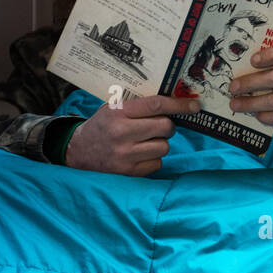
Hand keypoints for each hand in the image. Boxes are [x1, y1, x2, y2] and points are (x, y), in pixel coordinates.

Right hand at [65, 94, 199, 175]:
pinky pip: (157, 163)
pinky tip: (139, 154)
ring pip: (164, 146)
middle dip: (168, 125)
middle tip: (159, 126)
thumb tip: (175, 100)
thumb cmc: (102, 125)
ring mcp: (125, 155)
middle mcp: (122, 133)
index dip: (179, 105)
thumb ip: (138, 104)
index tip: (194, 105)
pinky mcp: (128, 172)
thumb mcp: (113, 107)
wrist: (78, 152)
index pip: (156, 105)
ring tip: (145, 141)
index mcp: (118, 112)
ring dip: (160, 142)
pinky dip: (153, 158)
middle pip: (166, 127)